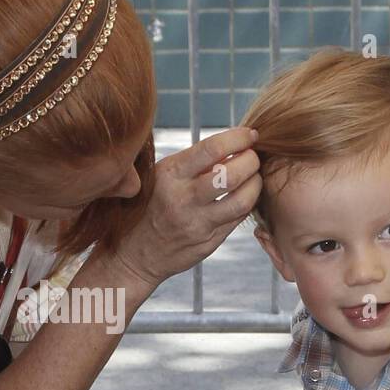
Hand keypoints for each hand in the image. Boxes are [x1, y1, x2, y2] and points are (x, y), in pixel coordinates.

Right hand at [109, 127, 260, 289]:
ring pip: (243, 200)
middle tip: (253, 157)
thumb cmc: (149, 206)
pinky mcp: (208, 243)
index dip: (239, 138)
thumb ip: (192, 162)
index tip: (250, 135)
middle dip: (252, 160)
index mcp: (170, 175)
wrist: (134, 254)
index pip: (212, 148)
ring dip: (256, 184)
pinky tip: (243, 196)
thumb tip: (232, 144)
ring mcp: (197, 224)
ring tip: (253, 177)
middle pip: (233, 174)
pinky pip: (238, 219)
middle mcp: (183, 199)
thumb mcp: (160, 176)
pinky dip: (247, 203)